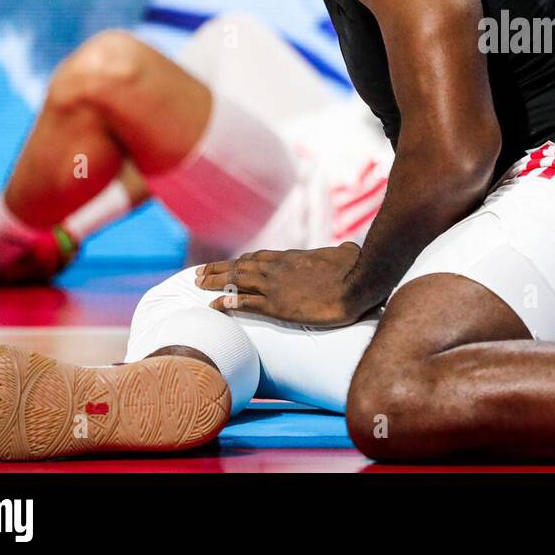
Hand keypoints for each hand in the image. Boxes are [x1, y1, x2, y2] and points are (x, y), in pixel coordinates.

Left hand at [195, 243, 371, 327]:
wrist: (357, 285)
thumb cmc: (356, 269)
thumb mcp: (347, 254)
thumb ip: (342, 252)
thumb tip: (348, 248)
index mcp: (292, 257)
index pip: (258, 258)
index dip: (240, 262)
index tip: (228, 265)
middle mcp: (278, 269)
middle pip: (240, 267)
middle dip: (218, 269)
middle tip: (199, 273)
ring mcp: (275, 286)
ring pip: (236, 281)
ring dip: (214, 282)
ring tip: (198, 284)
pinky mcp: (277, 306)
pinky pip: (244, 303)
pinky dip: (226, 303)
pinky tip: (213, 306)